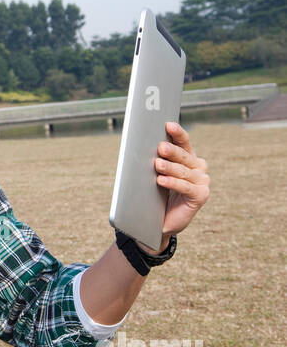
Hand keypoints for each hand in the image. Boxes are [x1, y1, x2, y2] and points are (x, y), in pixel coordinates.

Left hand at [144, 121, 209, 249]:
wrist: (160, 221)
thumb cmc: (157, 193)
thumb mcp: (157, 173)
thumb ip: (157, 159)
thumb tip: (145, 144)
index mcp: (189, 157)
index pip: (184, 142)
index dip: (177, 133)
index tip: (167, 124)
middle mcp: (199, 167)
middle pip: (184, 156)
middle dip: (171, 151)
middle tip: (160, 147)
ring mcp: (202, 181)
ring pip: (183, 171)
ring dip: (169, 168)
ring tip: (157, 164)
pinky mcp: (201, 195)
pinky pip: (186, 187)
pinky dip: (173, 183)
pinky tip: (162, 180)